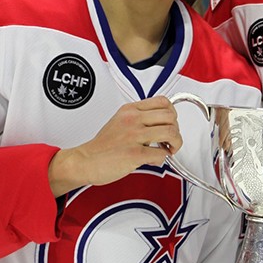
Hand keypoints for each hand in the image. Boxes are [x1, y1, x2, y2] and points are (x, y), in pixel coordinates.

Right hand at [48, 96, 181, 196]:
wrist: (85, 161)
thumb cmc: (102, 146)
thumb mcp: (120, 121)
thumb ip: (139, 119)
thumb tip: (160, 123)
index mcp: (130, 110)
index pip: (163, 101)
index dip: (172, 114)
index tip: (170, 123)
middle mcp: (133, 120)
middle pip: (171, 116)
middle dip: (176, 129)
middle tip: (170, 139)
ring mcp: (134, 136)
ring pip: (171, 132)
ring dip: (175, 143)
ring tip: (168, 149)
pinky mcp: (135, 154)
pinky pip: (161, 153)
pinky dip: (163, 158)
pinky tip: (155, 159)